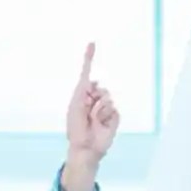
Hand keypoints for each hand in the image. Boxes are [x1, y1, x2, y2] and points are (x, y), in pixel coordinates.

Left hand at [65, 42, 119, 162]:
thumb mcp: (76, 105)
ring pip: (107, 97)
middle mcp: (94, 99)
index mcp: (82, 94)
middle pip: (100, 86)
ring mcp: (105, 108)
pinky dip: (106, 116)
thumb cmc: (76, 128)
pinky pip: (114, 109)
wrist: (85, 147)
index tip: (92, 43)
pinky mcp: (114, 117)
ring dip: (98, 109)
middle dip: (93, 96)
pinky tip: (101, 124)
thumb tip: (94, 79)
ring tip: (93, 120)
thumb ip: (83, 90)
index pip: (87, 73)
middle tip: (87, 111)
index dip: (89, 58)